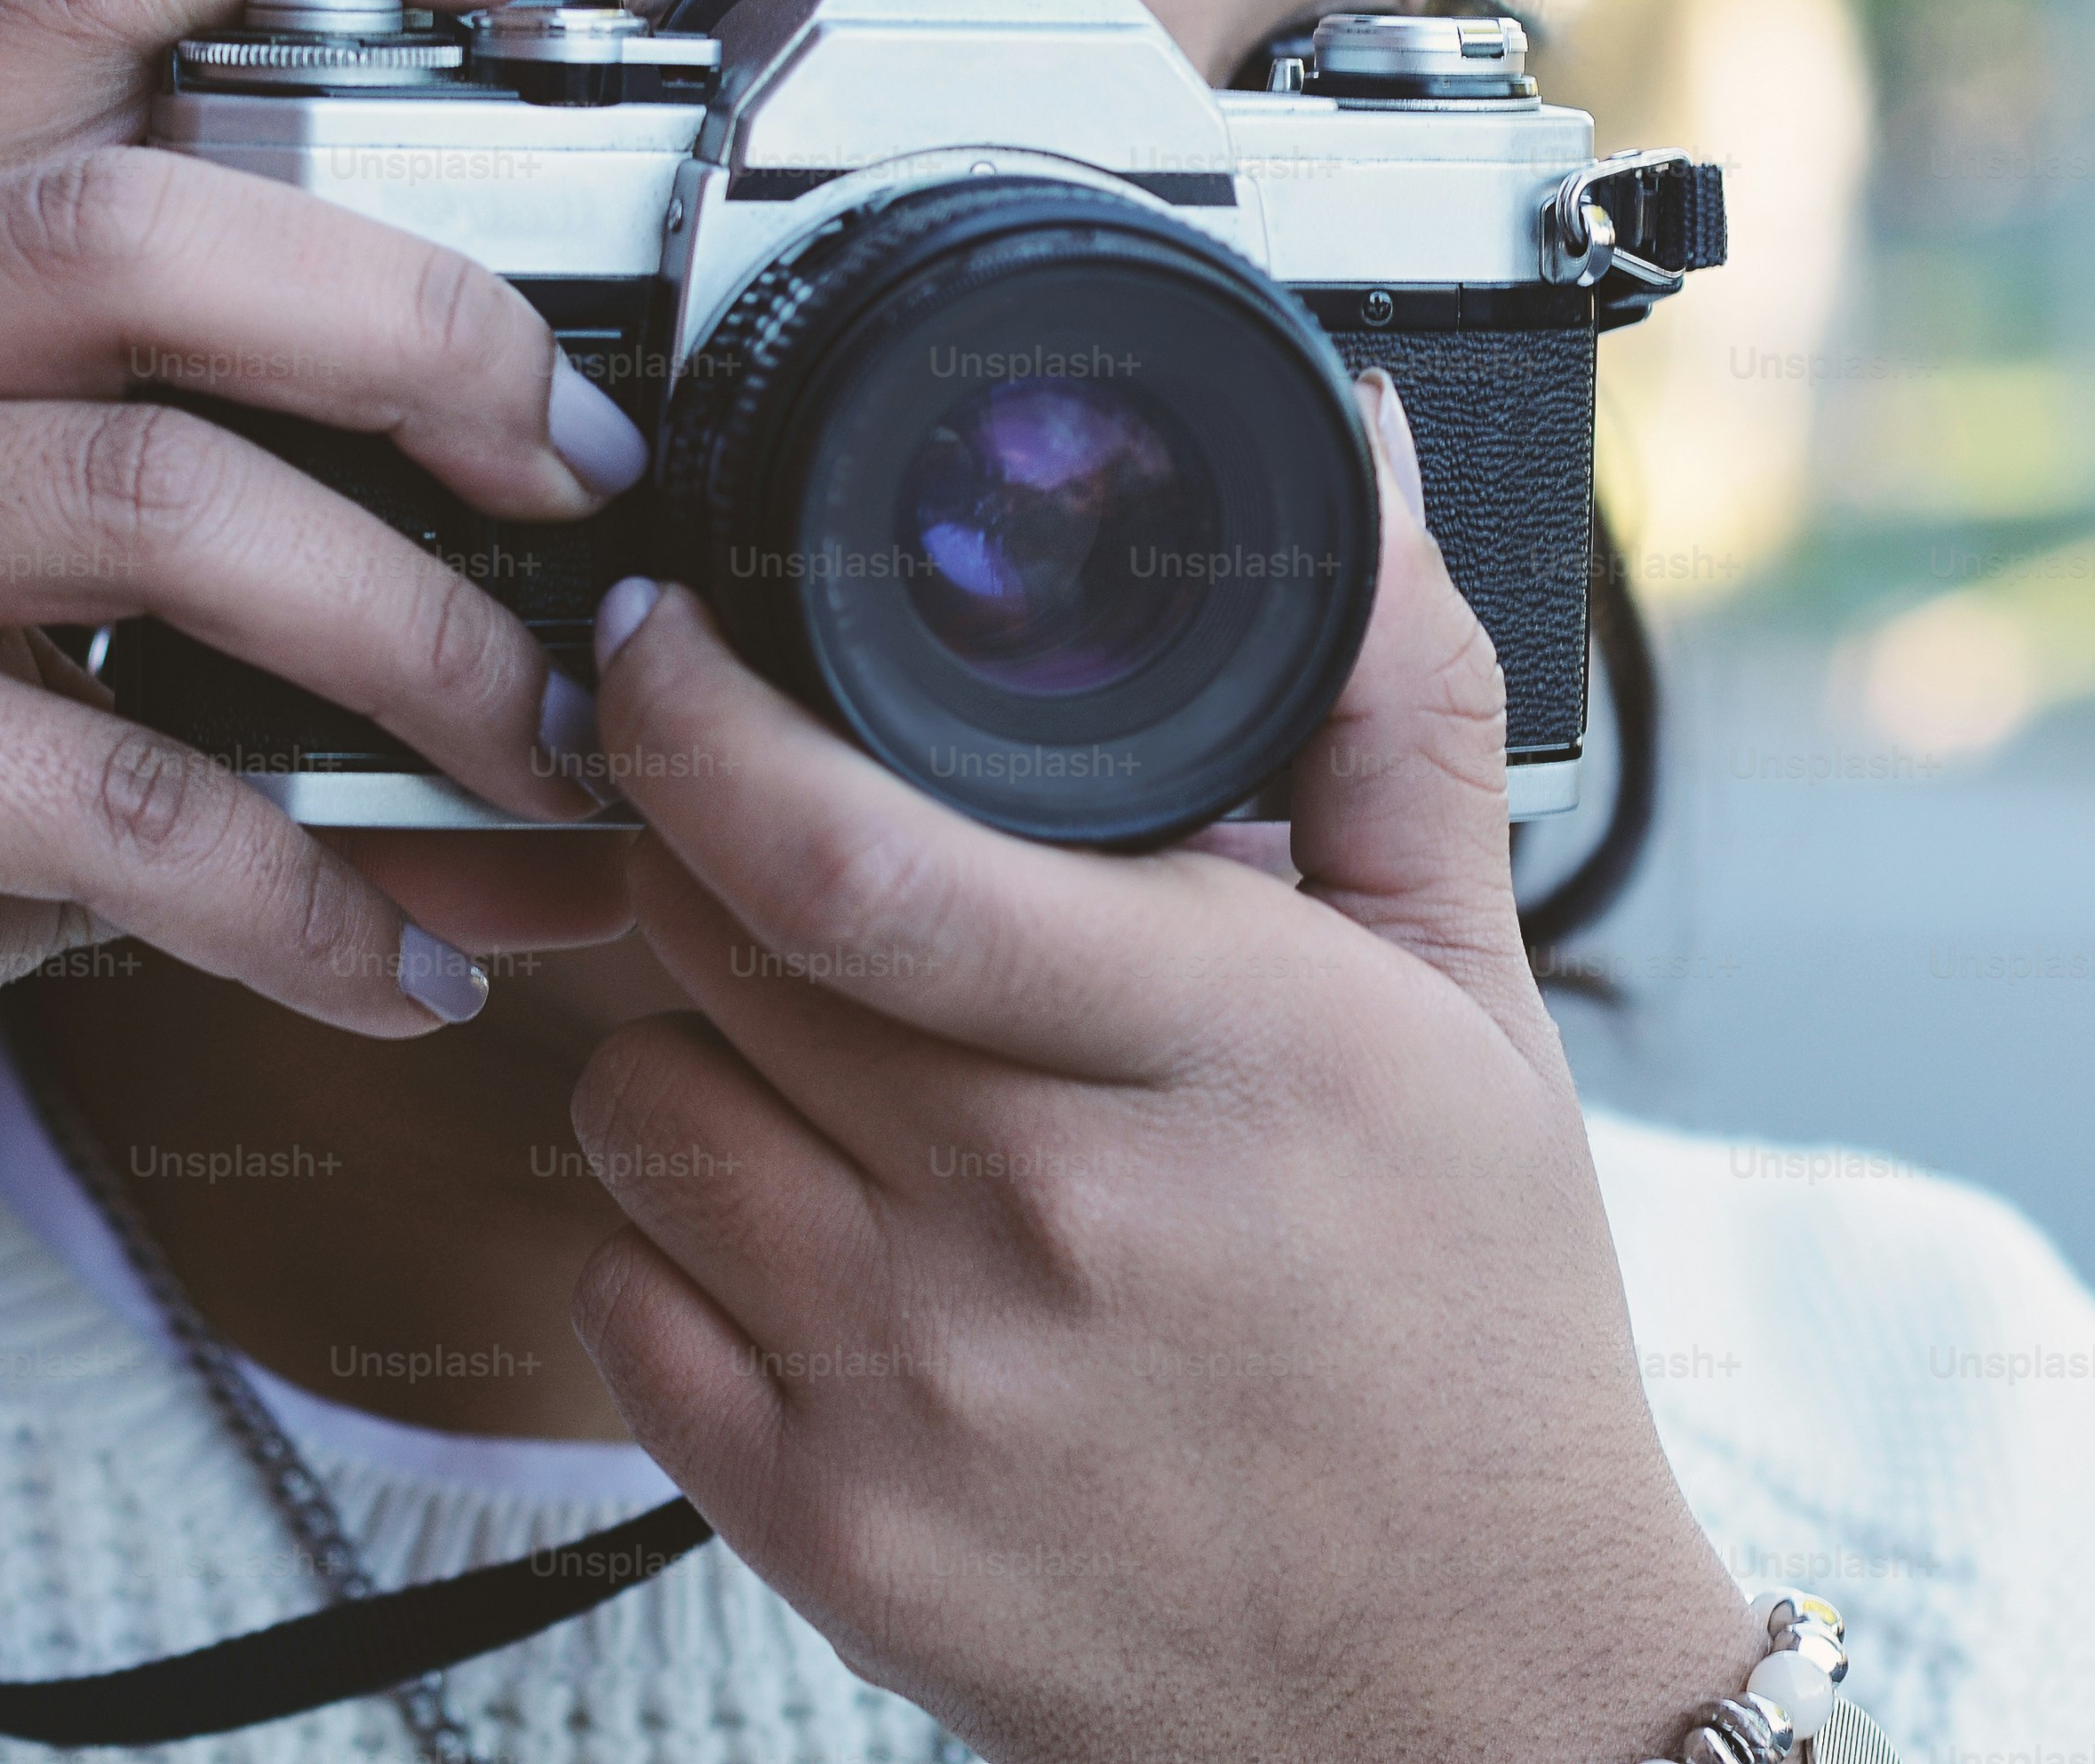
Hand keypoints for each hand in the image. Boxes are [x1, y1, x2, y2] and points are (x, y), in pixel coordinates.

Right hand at [0, 0, 637, 1263]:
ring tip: (558, 760)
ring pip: (159, 495)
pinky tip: (404, 969)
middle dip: (427, 334)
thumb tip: (581, 660)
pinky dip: (303, 894)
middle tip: (593, 472)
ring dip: (418, 644)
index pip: (61, 5)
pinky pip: (110, 790)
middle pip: (147, 225)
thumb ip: (230, 614)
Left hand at [568, 379, 1761, 1763]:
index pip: (863, 857)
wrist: (1465, 1700)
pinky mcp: (829, 1532)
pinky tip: (818, 1231)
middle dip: (714, 853)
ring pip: (636, 1101)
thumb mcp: (1477, 1006)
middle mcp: (1053, 1223)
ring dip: (694, 1041)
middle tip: (797, 857)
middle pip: (718, 947)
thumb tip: (1363, 454)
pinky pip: (617, 1291)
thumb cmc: (1473, 1338)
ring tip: (840, 1067)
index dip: (710, 719)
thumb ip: (1392, 711)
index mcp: (1231, 1058)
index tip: (671, 643)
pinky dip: (674, 1229)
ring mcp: (920, 1393)